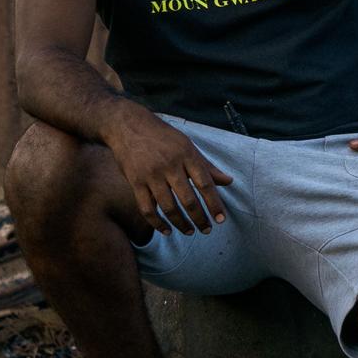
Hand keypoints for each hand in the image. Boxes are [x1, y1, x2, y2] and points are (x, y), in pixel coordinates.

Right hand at [105, 108, 232, 235]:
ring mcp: (151, 175)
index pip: (205, 183)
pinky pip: (147, 209)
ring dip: (181, 223)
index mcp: (187, 155)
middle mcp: (170, 165)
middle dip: (200, 218)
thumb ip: (207, 166)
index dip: (214, 203)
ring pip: (168, 207)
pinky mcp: (135, 182)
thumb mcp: (188, 146)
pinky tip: (166, 231)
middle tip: (207, 230)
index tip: (221, 219)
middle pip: (188, 199)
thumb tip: (229, 181)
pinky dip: (157, 223)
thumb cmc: (163, 137)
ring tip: (190, 231)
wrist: (128, 126)